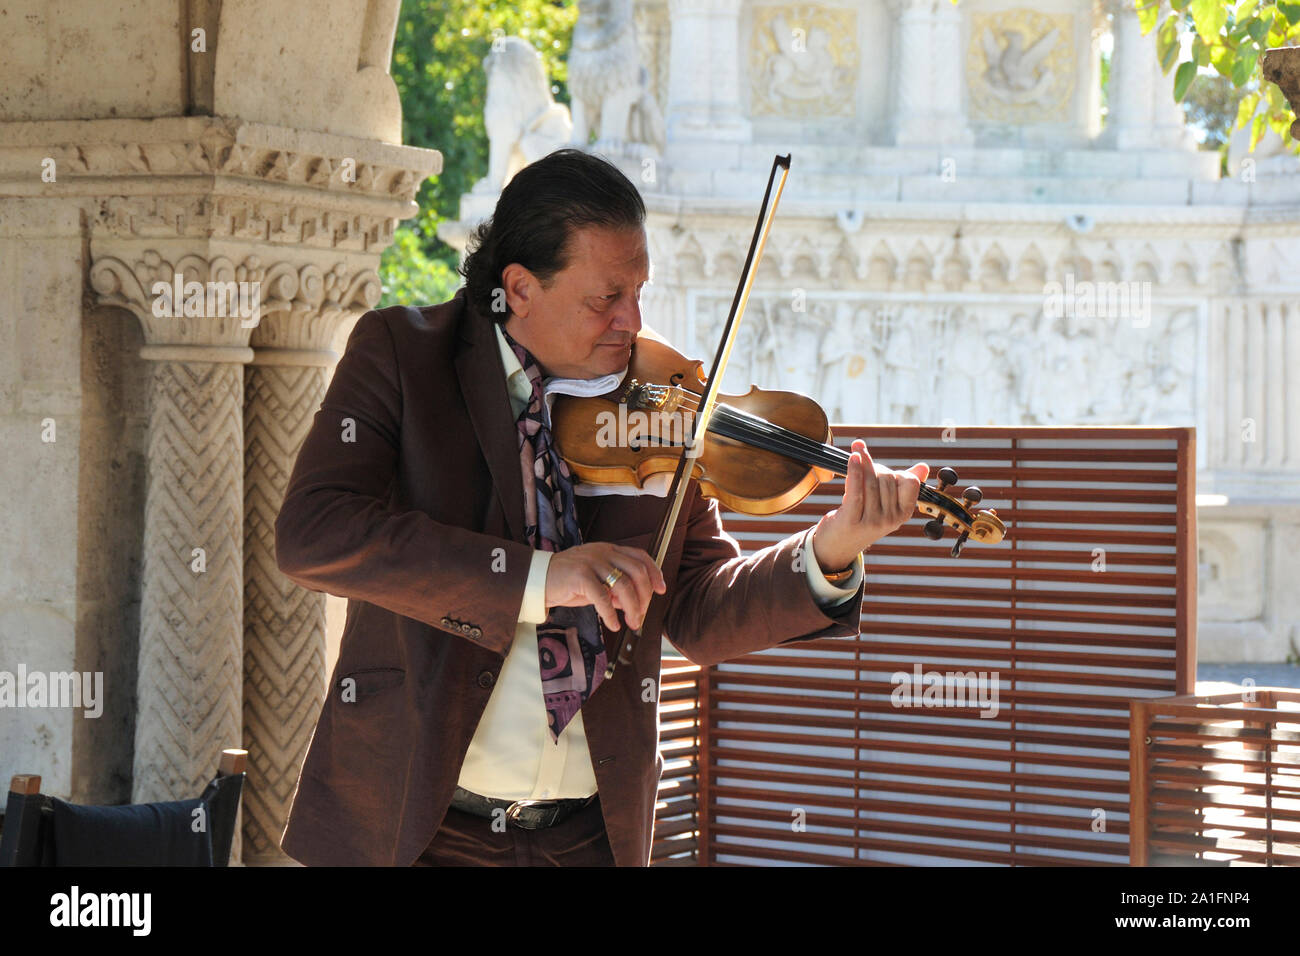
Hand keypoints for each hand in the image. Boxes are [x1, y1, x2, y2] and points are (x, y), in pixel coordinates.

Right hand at [544, 542, 666, 630]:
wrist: (538, 578)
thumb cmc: (567, 580)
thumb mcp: (595, 580)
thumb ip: (614, 588)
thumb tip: (632, 603)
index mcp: (609, 550)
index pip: (640, 556)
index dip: (655, 573)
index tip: (661, 589)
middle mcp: (603, 553)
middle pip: (637, 572)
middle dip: (645, 597)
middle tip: (641, 615)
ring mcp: (592, 562)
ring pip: (624, 586)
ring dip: (632, 608)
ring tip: (631, 623)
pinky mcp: (580, 576)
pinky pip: (603, 598)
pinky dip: (610, 615)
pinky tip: (612, 624)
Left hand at [810, 439, 928, 569]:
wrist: (837, 545)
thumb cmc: (863, 517)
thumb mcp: (886, 504)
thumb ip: (904, 485)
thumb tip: (924, 467)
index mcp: (904, 514)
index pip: (910, 482)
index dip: (896, 472)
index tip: (882, 471)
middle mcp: (891, 520)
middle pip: (887, 478)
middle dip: (873, 468)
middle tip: (861, 469)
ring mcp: (872, 521)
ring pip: (870, 481)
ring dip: (861, 465)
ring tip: (854, 459)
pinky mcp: (852, 520)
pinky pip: (856, 489)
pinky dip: (855, 469)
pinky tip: (853, 457)